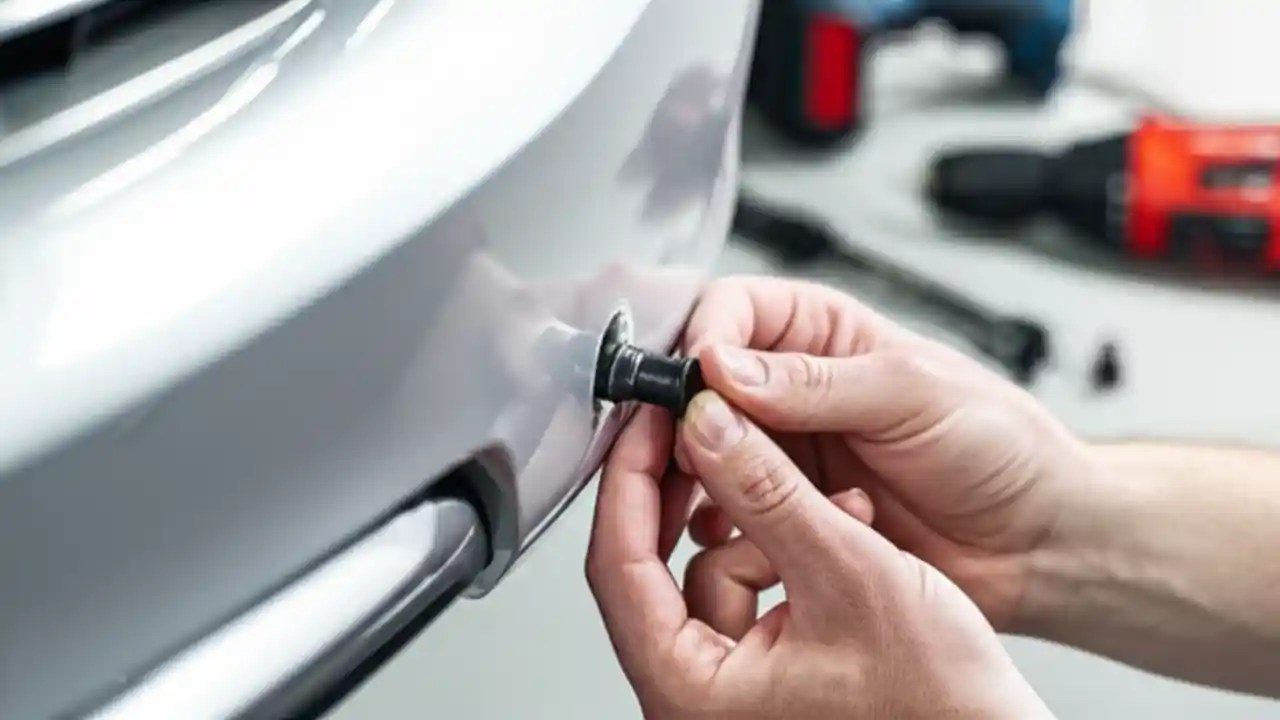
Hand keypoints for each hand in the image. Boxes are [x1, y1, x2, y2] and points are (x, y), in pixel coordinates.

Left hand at [586, 400, 1049, 718]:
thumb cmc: (940, 709)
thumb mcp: (847, 574)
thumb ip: (766, 492)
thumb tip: (707, 427)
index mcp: (690, 693)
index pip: (619, 564)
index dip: (631, 476)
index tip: (649, 416)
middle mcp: (696, 701)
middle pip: (657, 567)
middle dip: (704, 494)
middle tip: (715, 427)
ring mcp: (730, 693)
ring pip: (713, 572)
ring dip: (769, 524)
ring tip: (842, 509)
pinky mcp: (767, 679)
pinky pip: (753, 592)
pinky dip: (792, 555)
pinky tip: (848, 536)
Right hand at [677, 277, 1096, 630]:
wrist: (1037, 542)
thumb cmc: (998, 447)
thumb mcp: (912, 394)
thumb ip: (816, 382)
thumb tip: (725, 367)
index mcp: (823, 333)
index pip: (731, 311)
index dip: (704, 341)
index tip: (700, 383)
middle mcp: (793, 389)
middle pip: (702, 384)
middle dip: (685, 415)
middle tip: (686, 449)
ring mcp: (787, 452)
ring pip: (704, 448)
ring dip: (695, 471)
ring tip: (707, 495)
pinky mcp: (787, 510)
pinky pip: (726, 508)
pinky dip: (716, 522)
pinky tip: (730, 535)